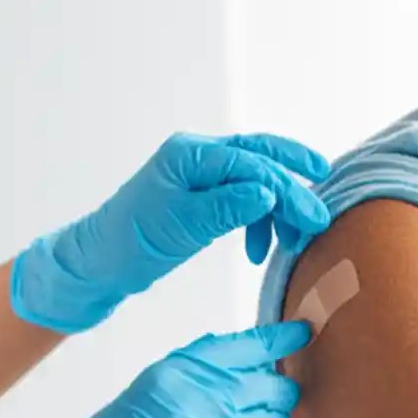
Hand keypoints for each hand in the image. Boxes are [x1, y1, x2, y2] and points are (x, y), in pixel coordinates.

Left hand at [11, 133, 331, 333]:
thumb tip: (269, 192)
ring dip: (278, 208)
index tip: (314, 219)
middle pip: (261, 156)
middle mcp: (197, 154)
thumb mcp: (182, 227)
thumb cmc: (131, 244)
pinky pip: (244, 197)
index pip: (252, 164)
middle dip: (294, 183)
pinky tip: (258, 250)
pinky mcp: (203, 194)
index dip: (288, 189)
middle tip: (318, 217)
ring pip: (256, 178)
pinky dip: (258, 220)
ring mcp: (200, 173)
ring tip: (290, 242)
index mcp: (190, 154)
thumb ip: (227, 207)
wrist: (99, 264)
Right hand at [37, 323, 310, 417]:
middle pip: (274, 386)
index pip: (252, 346)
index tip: (302, 332)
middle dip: (284, 389)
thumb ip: (208, 365)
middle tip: (281, 390)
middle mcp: (205, 397)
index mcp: (188, 367)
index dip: (284, 338)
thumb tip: (256, 357)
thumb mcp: (164, 377)